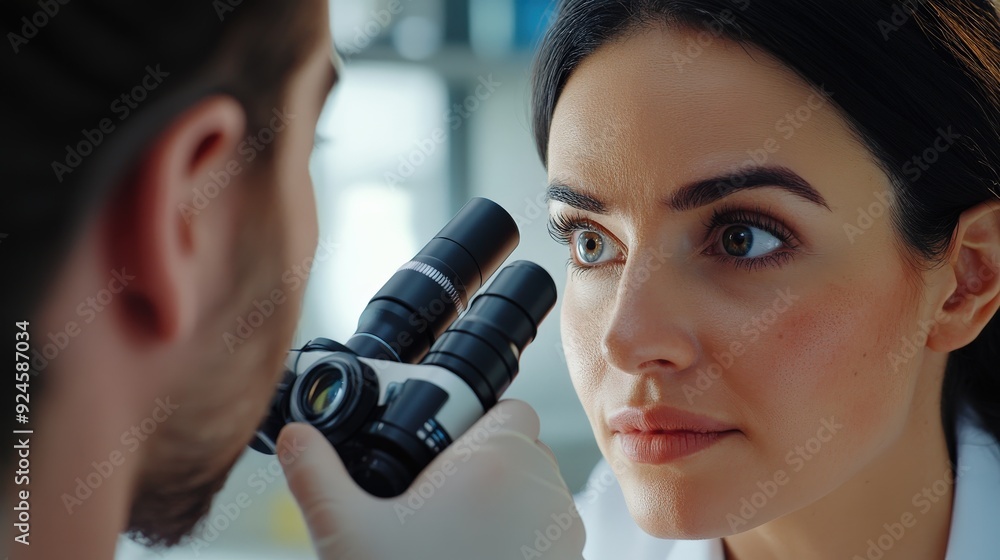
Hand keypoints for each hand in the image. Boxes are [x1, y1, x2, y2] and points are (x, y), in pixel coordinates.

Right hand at [278, 399, 584, 559]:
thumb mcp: (347, 533)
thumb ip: (316, 476)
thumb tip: (294, 436)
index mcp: (494, 462)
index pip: (512, 409)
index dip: (478, 420)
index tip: (445, 447)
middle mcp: (542, 489)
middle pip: (524, 449)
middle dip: (487, 462)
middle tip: (441, 497)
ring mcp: (563, 532)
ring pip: (541, 490)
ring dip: (510, 499)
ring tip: (457, 533)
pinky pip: (552, 532)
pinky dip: (524, 538)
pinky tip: (480, 557)